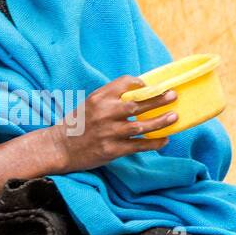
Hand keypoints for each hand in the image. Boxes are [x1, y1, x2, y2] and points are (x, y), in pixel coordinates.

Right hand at [43, 75, 177, 173]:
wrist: (61, 147)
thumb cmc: (78, 123)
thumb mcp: (91, 103)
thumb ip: (111, 96)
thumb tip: (139, 91)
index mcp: (99, 98)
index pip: (125, 84)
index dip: (141, 84)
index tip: (152, 86)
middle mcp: (105, 114)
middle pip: (137, 104)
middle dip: (158, 99)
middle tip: (173, 95)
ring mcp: (109, 133)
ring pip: (141, 126)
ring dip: (160, 121)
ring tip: (174, 117)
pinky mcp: (112, 150)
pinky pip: (138, 146)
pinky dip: (153, 143)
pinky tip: (164, 140)